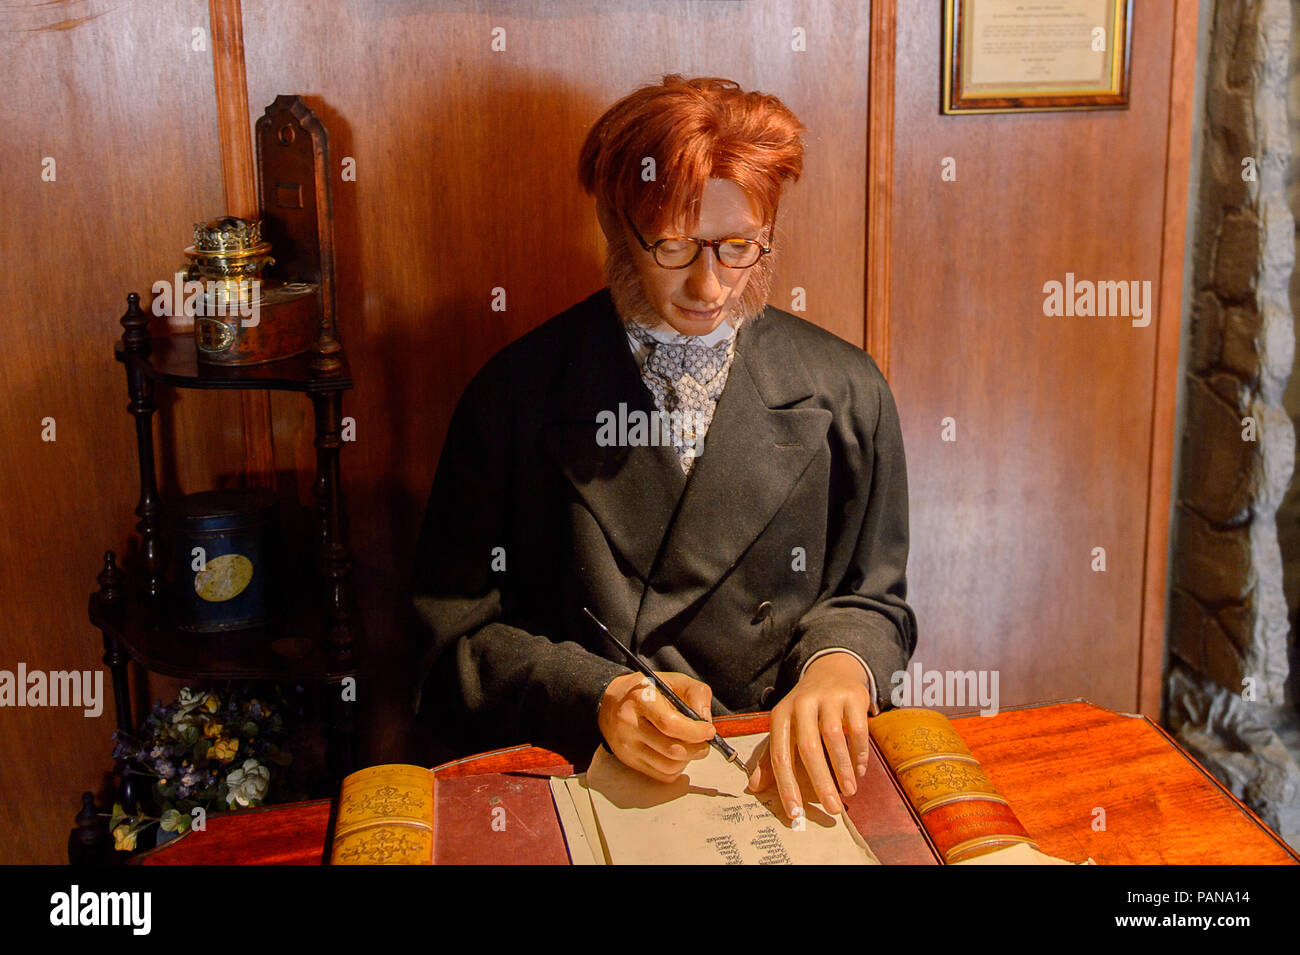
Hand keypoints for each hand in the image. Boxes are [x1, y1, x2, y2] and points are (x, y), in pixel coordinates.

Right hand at [597, 671, 717, 782]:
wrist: (611, 702)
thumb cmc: (648, 691)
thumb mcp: (673, 680)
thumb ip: (696, 694)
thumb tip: (706, 721)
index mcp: (640, 699)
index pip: (670, 724)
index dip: (695, 731)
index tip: (709, 730)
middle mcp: (630, 725)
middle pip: (672, 749)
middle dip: (698, 748)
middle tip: (706, 741)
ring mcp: (627, 746)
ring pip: (669, 766)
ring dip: (689, 759)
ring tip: (692, 746)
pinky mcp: (629, 761)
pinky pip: (662, 775)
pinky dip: (677, 768)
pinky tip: (678, 753)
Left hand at [747, 653, 872, 818]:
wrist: (830, 672)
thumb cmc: (804, 710)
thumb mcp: (785, 727)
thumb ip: (771, 757)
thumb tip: (754, 787)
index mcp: (780, 715)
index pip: (779, 755)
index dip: (786, 786)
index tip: (795, 813)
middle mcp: (801, 704)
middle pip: (808, 748)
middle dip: (821, 782)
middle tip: (832, 809)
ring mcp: (827, 697)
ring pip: (834, 738)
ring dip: (843, 769)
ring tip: (849, 791)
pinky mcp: (851, 695)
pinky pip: (858, 728)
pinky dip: (859, 752)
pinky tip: (860, 770)